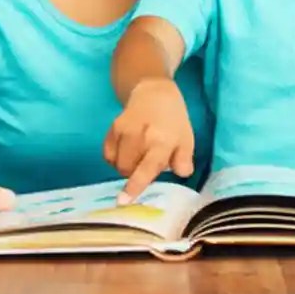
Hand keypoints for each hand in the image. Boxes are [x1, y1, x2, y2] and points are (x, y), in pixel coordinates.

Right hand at [103, 79, 194, 204]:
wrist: (154, 92)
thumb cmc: (173, 120)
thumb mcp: (186, 139)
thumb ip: (184, 159)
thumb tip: (181, 173)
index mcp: (161, 141)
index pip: (147, 168)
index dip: (135, 186)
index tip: (123, 201)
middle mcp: (140, 136)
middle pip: (128, 169)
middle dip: (135, 174)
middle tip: (148, 164)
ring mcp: (123, 130)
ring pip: (117, 163)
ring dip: (126, 166)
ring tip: (139, 156)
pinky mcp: (113, 127)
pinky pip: (108, 154)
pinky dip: (115, 158)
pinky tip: (127, 151)